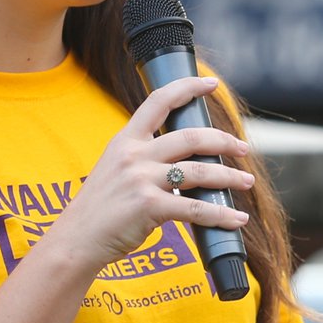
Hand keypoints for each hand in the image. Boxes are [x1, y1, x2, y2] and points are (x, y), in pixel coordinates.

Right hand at [48, 76, 253, 272]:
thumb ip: (141, 157)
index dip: (188, 88)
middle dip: (224, 141)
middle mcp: (134, 155)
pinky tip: (237, 219)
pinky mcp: (149, 207)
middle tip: (243, 149)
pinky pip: (196, 208)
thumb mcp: (114, 169)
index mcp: (125, 140)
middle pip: (190, 137)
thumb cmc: (99, 209)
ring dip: (229, 177)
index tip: (211, 83)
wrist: (76, 239)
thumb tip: (181, 159)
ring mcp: (141, 179)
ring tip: (246, 182)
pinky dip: (221, 214)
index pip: (158, 101)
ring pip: (199, 171)